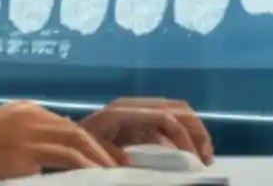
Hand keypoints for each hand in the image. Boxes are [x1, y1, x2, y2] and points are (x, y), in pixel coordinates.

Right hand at [0, 101, 119, 180]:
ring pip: (76, 140)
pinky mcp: (22, 151)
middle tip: (124, 166)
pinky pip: (64, 157)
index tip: (110, 160)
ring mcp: (26, 132)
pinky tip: (97, 176)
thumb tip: (51, 158)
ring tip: (117, 174)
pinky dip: (86, 165)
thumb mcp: (0, 137)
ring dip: (101, 158)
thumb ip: (26, 140)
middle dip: (104, 149)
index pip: (69, 126)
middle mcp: (30, 116)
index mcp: (26, 111)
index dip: (93, 143)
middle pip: (78, 130)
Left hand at [80, 97, 213, 164]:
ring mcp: (139, 112)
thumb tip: (135, 166)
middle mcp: (135, 106)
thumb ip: (114, 156)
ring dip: (194, 134)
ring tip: (202, 159)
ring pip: (178, 114)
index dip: (185, 136)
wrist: (66, 139)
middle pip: (178, 109)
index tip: (195, 161)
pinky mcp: (140, 121)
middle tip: (206, 159)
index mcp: (124, 112)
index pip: (165, 117)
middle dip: (197, 132)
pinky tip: (187, 158)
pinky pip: (168, 125)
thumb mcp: (94, 151)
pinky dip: (182, 139)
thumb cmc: (78, 146)